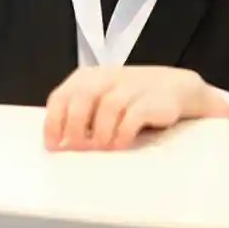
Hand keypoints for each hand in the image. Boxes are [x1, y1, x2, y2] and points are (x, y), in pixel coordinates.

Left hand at [44, 66, 228, 151]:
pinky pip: (133, 116)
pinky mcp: (150, 100)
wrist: (175, 87)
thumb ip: (80, 114)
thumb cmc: (129, 98)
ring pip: (106, 107)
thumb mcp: (100, 99)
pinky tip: (120, 145)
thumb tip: (59, 144)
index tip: (53, 146)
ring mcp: (129, 87)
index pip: (60, 97)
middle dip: (74, 128)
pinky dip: (123, 133)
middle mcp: (105, 79)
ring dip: (99, 132)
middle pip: (80, 99)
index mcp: (86, 78)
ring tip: (99, 149)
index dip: (53, 123)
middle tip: (76, 149)